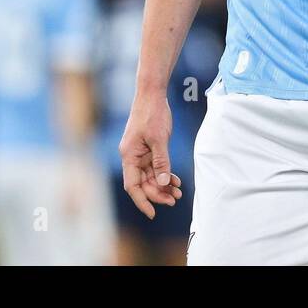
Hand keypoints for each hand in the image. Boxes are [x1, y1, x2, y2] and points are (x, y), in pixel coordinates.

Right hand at [118, 91, 182, 218]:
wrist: (152, 94)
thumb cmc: (153, 114)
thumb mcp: (159, 140)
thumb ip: (161, 163)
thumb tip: (162, 184)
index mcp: (129, 155)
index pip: (132, 186)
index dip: (142, 201)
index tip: (153, 213)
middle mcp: (132, 156)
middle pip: (143, 183)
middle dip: (158, 193)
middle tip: (175, 200)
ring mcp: (139, 153)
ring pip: (150, 176)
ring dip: (163, 185)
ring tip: (179, 192)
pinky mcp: (147, 148)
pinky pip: (154, 167)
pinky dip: (164, 174)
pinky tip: (176, 180)